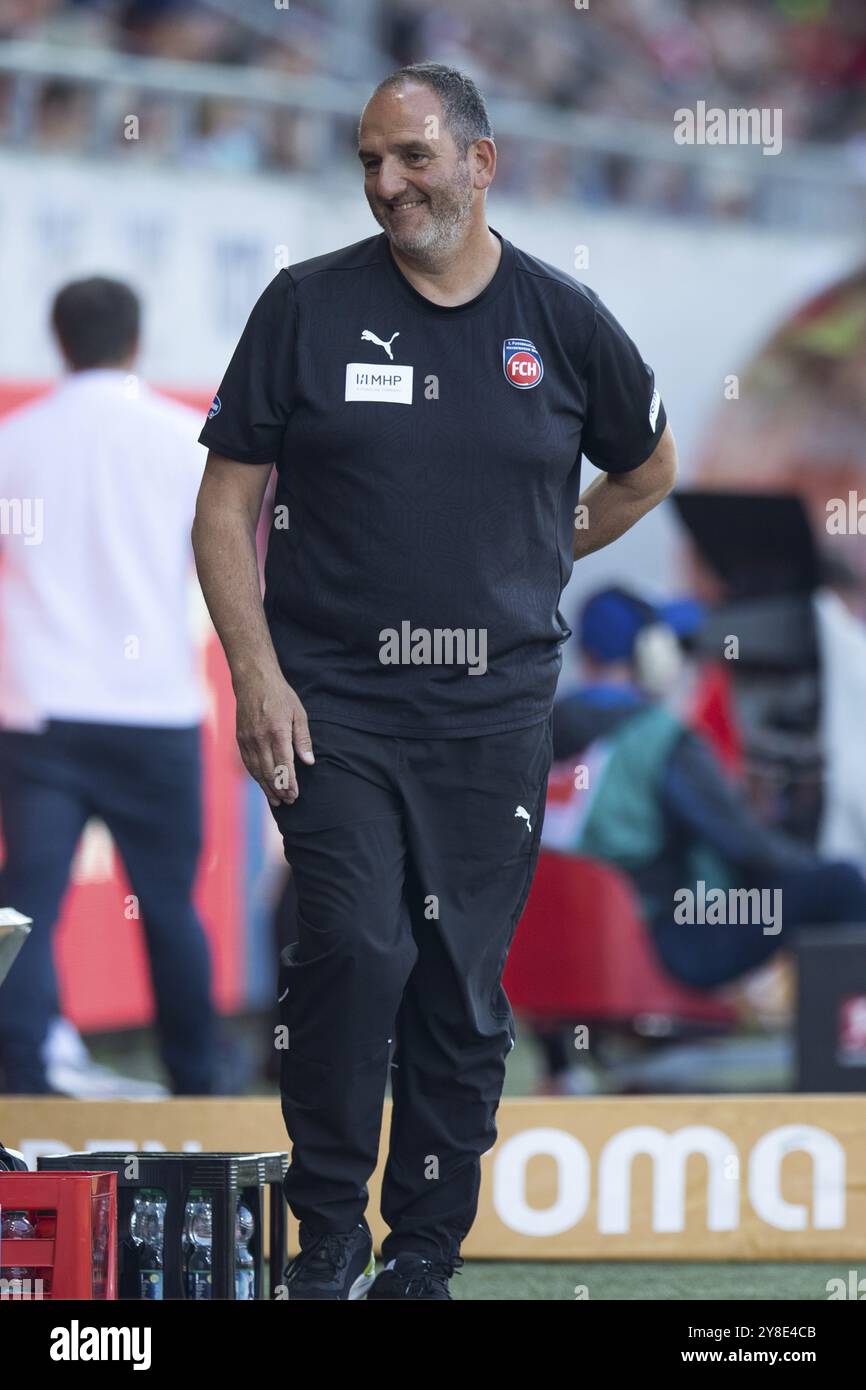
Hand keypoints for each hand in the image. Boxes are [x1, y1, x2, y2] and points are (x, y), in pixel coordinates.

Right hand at [233, 667, 313, 806]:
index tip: (295, 795)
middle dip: (279, 790)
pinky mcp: (240, 739)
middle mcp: (260, 738)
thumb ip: (303, 739)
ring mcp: (248, 739)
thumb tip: (309, 762)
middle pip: (269, 772)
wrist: (253, 680)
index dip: (290, 783)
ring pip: (257, 771)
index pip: (284, 765)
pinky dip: (256, 776)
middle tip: (289, 801)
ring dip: (267, 787)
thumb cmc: (281, 696)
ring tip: (277, 800)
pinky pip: (248, 763)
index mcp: (277, 731)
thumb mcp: (299, 713)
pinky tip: (263, 784)